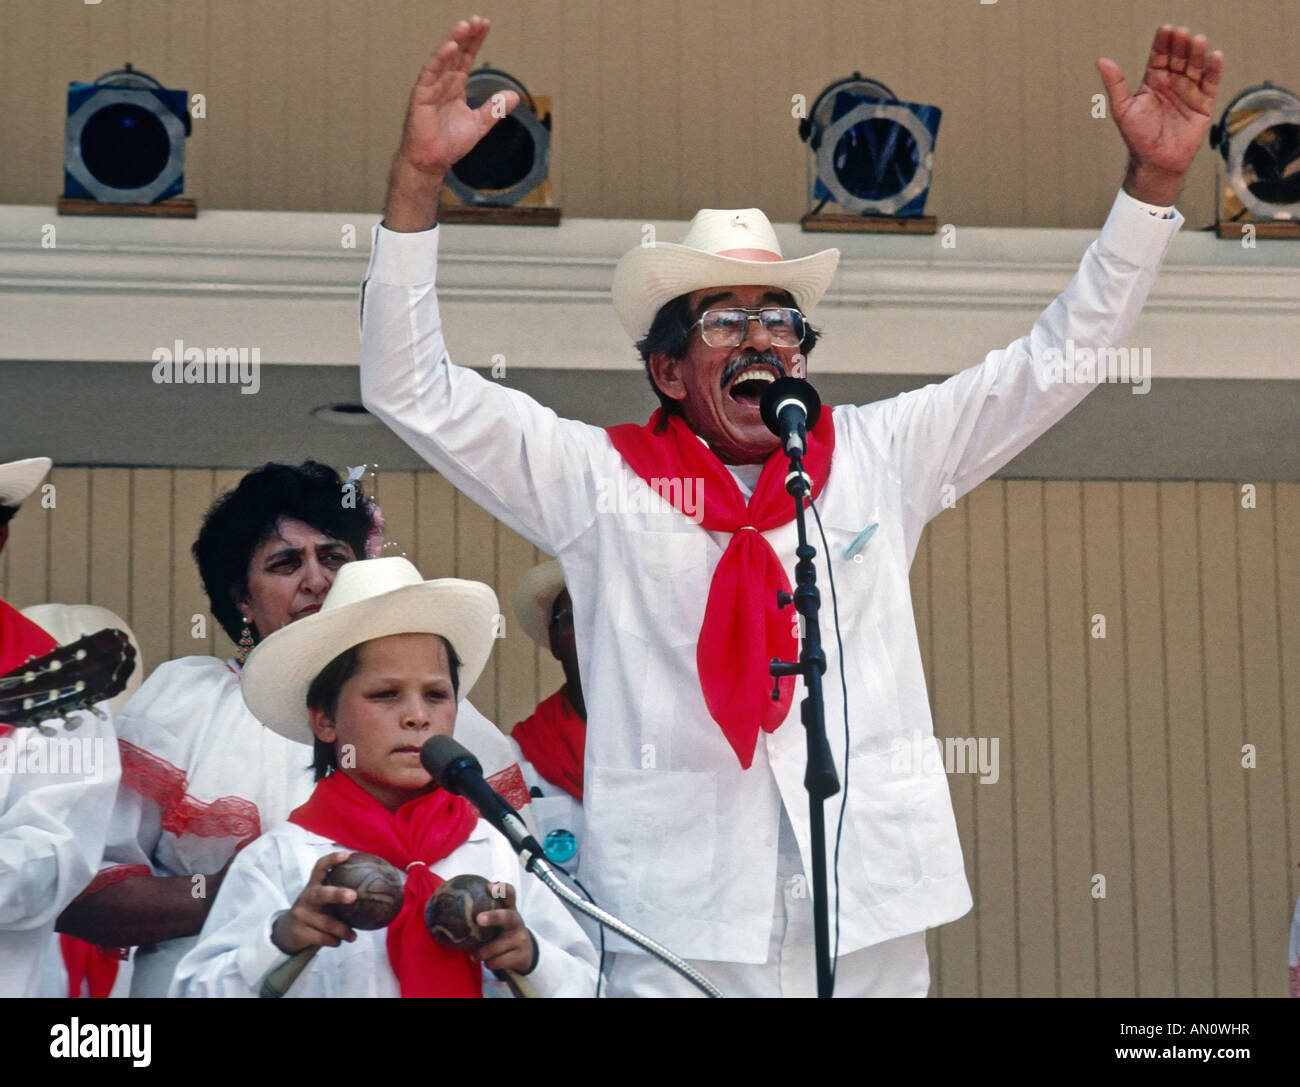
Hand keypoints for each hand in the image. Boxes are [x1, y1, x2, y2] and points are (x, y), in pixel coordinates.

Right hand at [270, 851, 358, 954]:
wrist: (286, 931)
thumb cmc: (315, 912)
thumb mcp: (322, 900)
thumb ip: (340, 894)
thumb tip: (374, 892)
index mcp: (313, 886)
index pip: (320, 867)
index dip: (332, 859)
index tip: (347, 855)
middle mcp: (306, 898)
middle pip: (321, 894)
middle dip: (338, 894)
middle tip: (354, 896)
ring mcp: (301, 915)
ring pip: (327, 923)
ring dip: (343, 931)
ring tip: (353, 936)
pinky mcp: (299, 932)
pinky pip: (321, 938)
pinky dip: (333, 941)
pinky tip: (338, 942)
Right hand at [384, 15, 519, 230]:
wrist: (432, 162)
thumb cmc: (450, 144)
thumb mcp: (479, 125)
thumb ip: (494, 109)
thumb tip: (514, 95)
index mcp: (455, 86)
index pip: (466, 58)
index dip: (476, 42)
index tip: (485, 25)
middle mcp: (443, 82)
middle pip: (456, 53)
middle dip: (467, 36)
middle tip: (478, 19)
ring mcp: (431, 87)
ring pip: (443, 58)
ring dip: (454, 41)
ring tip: (466, 25)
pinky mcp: (421, 95)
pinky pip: (430, 73)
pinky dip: (440, 59)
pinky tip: (450, 46)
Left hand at [472, 882, 537, 974]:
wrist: (525, 955)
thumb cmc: (504, 935)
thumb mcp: (499, 924)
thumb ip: (485, 916)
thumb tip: (452, 910)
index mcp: (510, 910)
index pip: (509, 894)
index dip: (501, 888)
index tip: (489, 886)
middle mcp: (516, 922)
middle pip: (506, 917)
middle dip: (493, 917)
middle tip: (479, 919)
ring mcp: (520, 939)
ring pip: (497, 946)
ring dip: (482, 952)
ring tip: (474, 956)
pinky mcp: (521, 956)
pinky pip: (498, 961)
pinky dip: (489, 963)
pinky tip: (486, 962)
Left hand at [1097, 25, 1223, 205]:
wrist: (1155, 163)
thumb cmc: (1137, 137)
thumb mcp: (1122, 108)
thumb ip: (1115, 84)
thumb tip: (1102, 60)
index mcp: (1153, 82)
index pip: (1159, 56)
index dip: (1163, 43)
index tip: (1165, 29)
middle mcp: (1172, 83)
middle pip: (1179, 57)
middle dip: (1181, 45)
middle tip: (1182, 33)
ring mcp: (1189, 91)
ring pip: (1195, 66)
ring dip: (1197, 53)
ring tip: (1198, 41)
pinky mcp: (1203, 103)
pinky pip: (1211, 83)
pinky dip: (1214, 70)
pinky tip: (1214, 56)